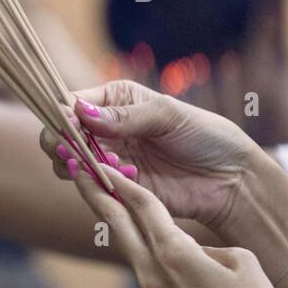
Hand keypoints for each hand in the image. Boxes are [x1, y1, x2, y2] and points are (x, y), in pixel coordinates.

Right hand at [39, 80, 255, 230]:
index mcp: (114, 100)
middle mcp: (103, 129)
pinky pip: (88, 186)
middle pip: (59, 133)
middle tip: (74, 152)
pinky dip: (99, 183)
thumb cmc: (206, 136)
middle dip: (61, 142)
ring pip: (66, 162)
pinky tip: (130, 178)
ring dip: (80, 164)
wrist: (229, 179)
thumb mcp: (168, 115)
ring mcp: (106, 158)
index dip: (62, 114)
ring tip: (113, 166)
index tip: (68, 126)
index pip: (71, 103)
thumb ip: (124, 116)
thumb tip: (79, 114)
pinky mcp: (114, 186)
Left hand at [71, 162, 287, 287]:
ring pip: (126, 245)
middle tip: (76, 167)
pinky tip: (136, 237)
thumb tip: (190, 252)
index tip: (100, 161)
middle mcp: (152, 272)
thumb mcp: (242, 264)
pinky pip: (141, 267)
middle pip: (116, 223)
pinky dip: (135, 245)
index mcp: (175, 254)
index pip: (143, 207)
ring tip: (101, 196)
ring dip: (113, 219)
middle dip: (96, 193)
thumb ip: (206, 247)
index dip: (123, 181)